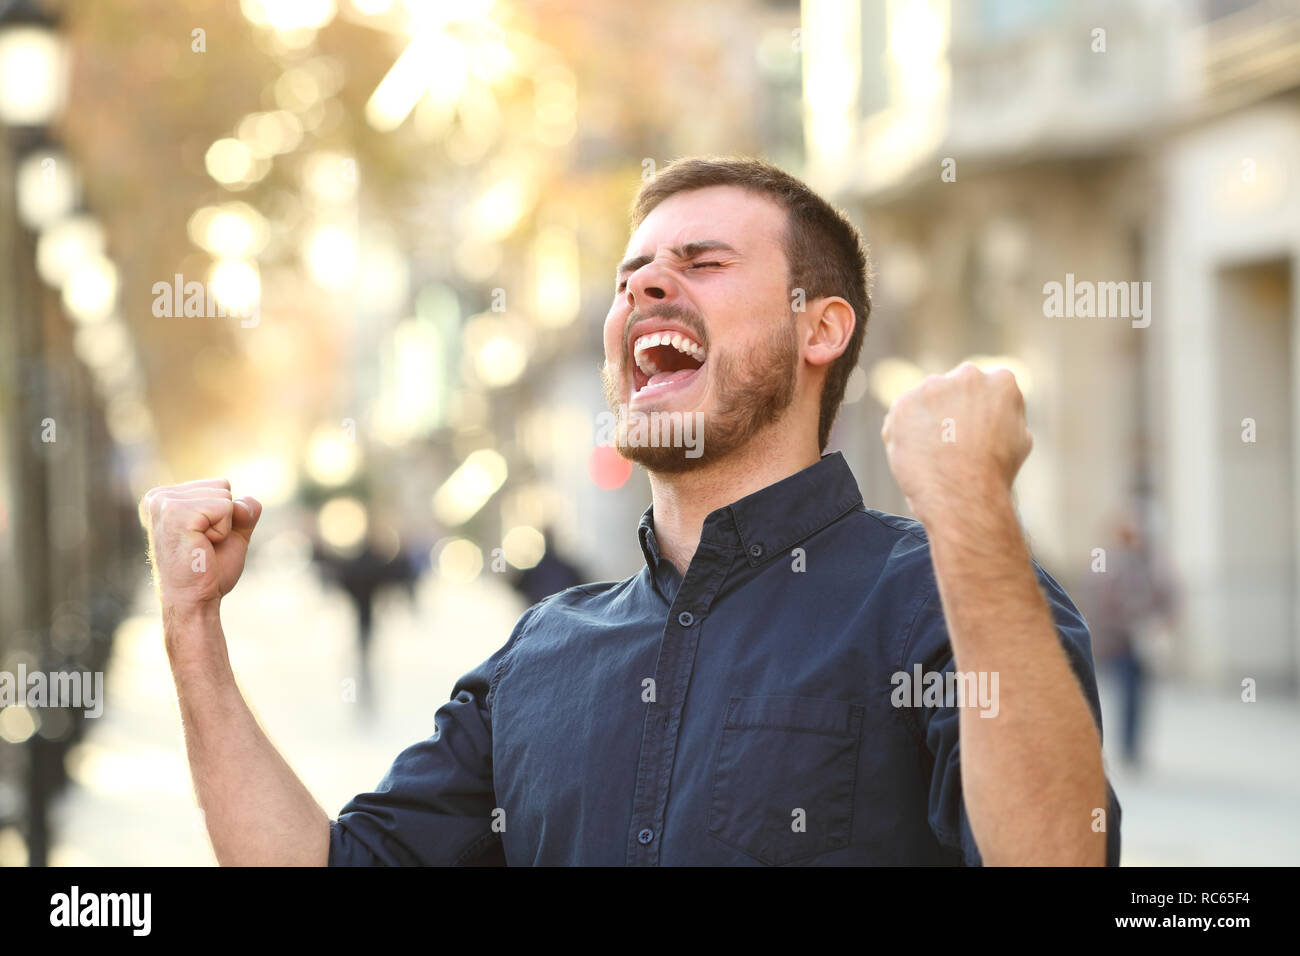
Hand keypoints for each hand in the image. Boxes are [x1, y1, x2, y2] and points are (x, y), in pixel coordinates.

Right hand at [139, 478, 261, 613]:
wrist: (195, 600)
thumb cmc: (209, 569)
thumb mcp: (232, 532)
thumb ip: (244, 510)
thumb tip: (246, 503)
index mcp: (164, 496)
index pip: (218, 485)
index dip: (223, 515)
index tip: (203, 539)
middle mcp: (159, 496)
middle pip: (223, 487)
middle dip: (224, 519)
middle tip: (203, 544)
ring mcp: (164, 503)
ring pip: (225, 497)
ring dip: (223, 526)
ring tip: (201, 545)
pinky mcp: (176, 513)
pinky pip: (225, 508)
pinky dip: (223, 531)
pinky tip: (202, 546)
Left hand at [880, 362, 1031, 524]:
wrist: (964, 493)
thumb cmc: (995, 473)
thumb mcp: (1020, 438)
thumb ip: (1005, 413)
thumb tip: (995, 408)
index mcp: (1001, 380)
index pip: (986, 387)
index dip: (979, 412)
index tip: (975, 432)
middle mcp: (967, 375)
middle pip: (954, 388)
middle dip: (951, 409)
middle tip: (952, 442)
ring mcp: (933, 387)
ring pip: (926, 400)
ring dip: (927, 419)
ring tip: (935, 453)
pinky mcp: (904, 403)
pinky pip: (902, 416)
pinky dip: (904, 433)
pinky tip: (917, 455)